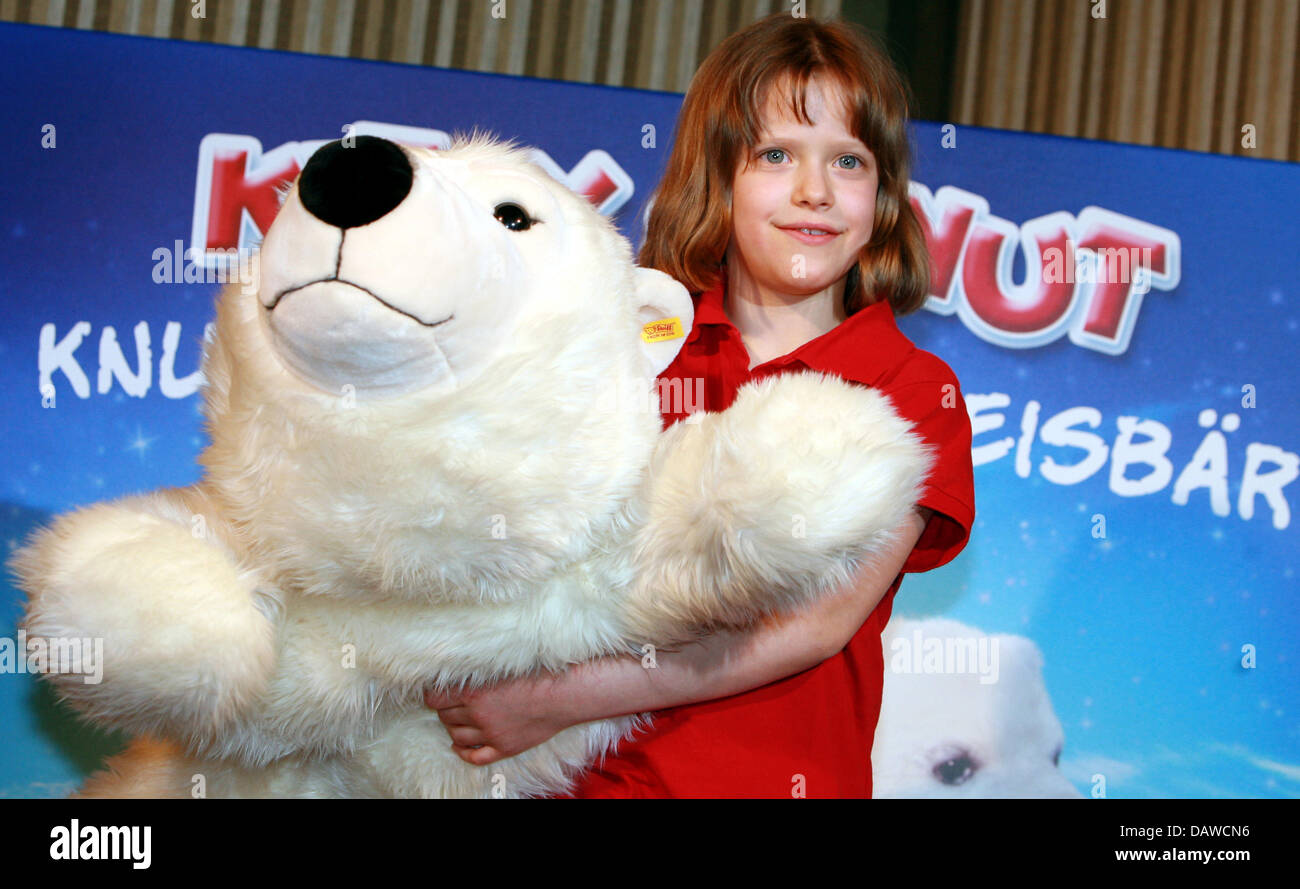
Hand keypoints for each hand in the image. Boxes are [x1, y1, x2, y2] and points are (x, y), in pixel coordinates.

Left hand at [424, 670, 576, 765]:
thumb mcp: (500, 667)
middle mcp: (478, 715)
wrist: (564, 695)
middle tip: (453, 703)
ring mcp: (490, 734)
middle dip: (446, 709)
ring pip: (456, 736)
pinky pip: (474, 757)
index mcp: (474, 692)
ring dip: (453, 728)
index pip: (435, 698)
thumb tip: (455, 672)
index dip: (433, 695)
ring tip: (459, 720)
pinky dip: (463, 752)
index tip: (437, 692)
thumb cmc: (536, 674)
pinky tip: (459, 746)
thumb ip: (477, 672)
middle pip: (445, 716)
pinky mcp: (503, 748)